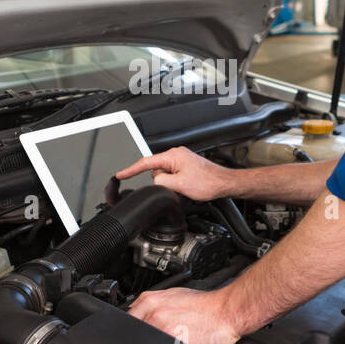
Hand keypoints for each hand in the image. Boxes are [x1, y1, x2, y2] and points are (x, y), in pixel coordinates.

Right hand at [115, 146, 235, 201]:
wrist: (223, 183)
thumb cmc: (208, 182)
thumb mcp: (179, 185)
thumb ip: (161, 182)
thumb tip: (154, 181)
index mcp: (173, 156)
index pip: (145, 162)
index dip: (131, 169)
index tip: (121, 174)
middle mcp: (176, 155)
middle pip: (156, 170)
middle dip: (161, 181)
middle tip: (176, 188)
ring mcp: (181, 160)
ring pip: (164, 175)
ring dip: (170, 184)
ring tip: (185, 188)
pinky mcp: (185, 166)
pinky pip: (172, 175)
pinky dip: (175, 183)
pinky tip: (186, 188)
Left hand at [129, 287, 241, 343]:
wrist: (226, 312)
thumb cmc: (205, 305)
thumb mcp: (174, 294)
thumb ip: (151, 304)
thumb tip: (135, 313)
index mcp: (150, 301)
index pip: (126, 320)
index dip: (130, 331)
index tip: (137, 335)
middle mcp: (154, 314)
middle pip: (133, 335)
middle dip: (142, 340)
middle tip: (161, 338)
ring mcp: (163, 330)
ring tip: (171, 343)